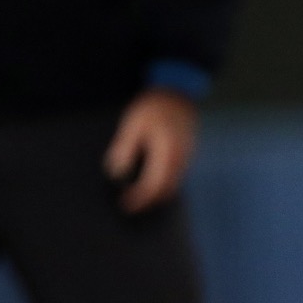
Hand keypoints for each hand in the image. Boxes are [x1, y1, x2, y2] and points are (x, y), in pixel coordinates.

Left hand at [103, 88, 198, 213]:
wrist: (178, 95)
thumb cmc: (153, 107)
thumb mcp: (133, 124)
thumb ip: (124, 148)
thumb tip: (116, 173)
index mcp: (166, 151)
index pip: (153, 184)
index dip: (139, 198)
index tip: (125, 205)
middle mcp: (179, 159)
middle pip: (166, 191)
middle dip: (149, 202)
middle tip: (130, 207)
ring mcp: (186, 158)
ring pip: (173, 186)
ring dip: (157, 196)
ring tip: (139, 199)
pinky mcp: (186, 156)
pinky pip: (176, 178)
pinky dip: (163, 185)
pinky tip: (151, 184)